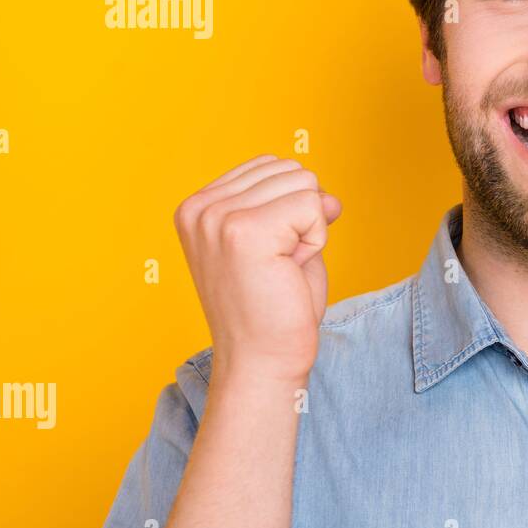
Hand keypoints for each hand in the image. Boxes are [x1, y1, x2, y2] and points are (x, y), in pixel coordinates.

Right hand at [173, 154, 342, 384]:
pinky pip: (312, 205)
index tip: (270, 254)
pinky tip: (290, 270)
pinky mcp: (242, 232)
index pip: (271, 166)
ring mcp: (217, 218)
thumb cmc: (275, 310)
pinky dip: (316, 239)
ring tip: (282, 268)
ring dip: (310, 228)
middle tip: (279, 265)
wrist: (264, 361)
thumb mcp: (285, 242)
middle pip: (290, 169)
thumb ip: (300, 206)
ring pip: (304, 183)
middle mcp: (199, 208)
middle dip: (303, 216)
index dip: (291, 207)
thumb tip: (329, 194)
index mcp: (198, 206)